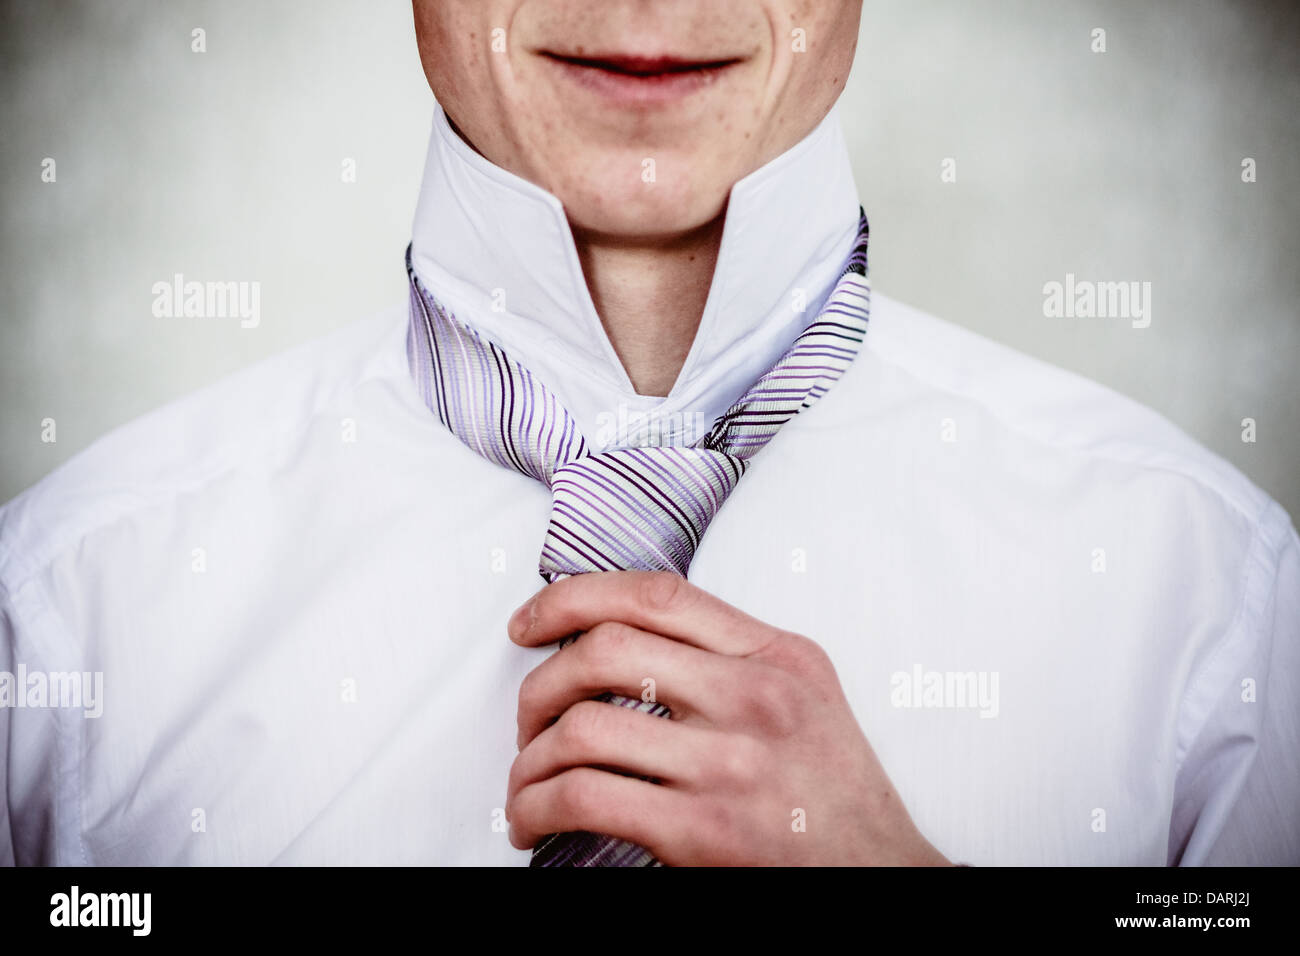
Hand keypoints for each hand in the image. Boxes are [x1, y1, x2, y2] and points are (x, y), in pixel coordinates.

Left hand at [504, 570, 951, 865]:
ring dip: (530, 759)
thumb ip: (732, 656)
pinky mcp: (705, 829)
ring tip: (527, 783)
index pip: (655, 593)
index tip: (528, 621)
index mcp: (776, 654)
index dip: (572, 597)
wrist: (884, 875)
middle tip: (529, 720)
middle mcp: (755, 696)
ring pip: (582, 727)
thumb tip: (622, 636)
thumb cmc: (836, 791)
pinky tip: (535, 821)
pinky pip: (584, 797)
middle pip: (604, 651)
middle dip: (540, 684)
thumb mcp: (806, 695)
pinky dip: (537, 807)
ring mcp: (731, 763)